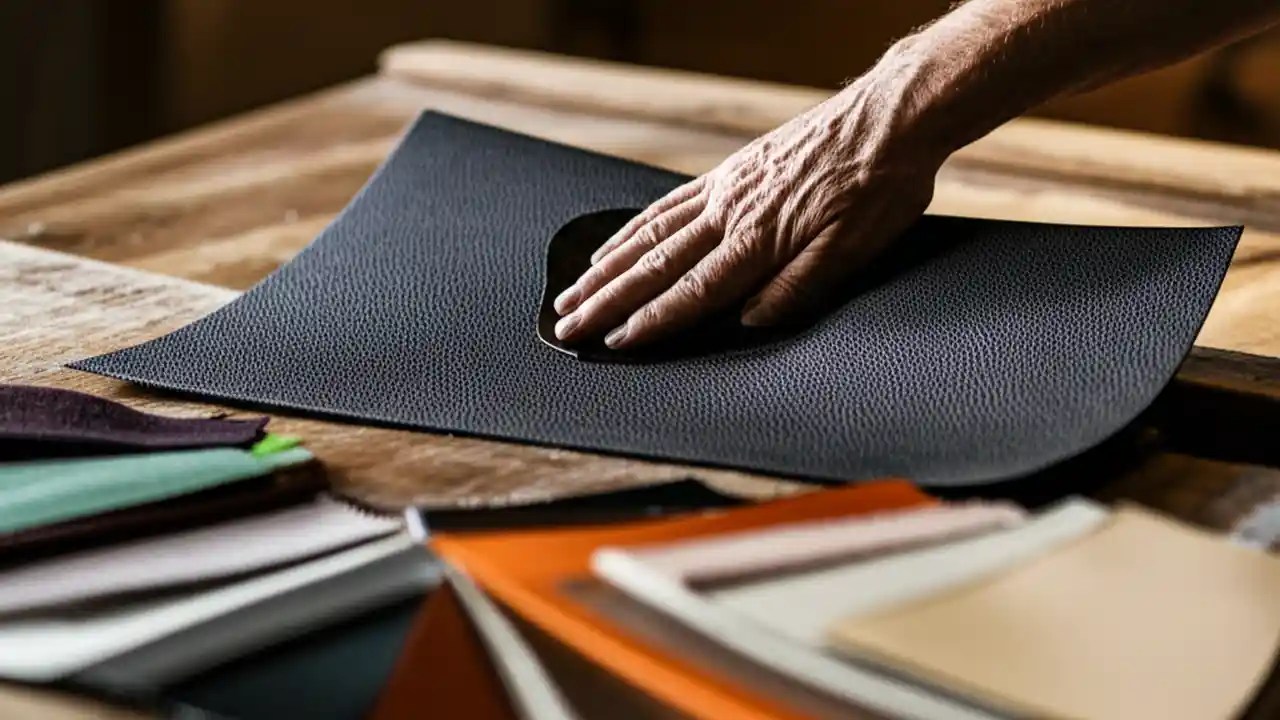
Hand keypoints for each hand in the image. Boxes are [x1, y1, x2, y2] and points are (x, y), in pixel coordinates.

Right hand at [551, 74, 944, 350]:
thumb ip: (798, 286)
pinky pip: (668, 204)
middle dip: (606, 301)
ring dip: (607, 267)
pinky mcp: (729, 173)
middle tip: (566, 326)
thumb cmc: (881, 185)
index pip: (692, 291)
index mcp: (760, 240)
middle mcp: (731, 215)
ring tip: (572, 291)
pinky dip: (633, 227)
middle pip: (655, 265)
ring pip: (650, 235)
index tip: (612, 344)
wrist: (890, 116)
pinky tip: (614, 243)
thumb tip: (749, 321)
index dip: (650, 322)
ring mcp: (724, 191)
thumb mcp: (856, 247)